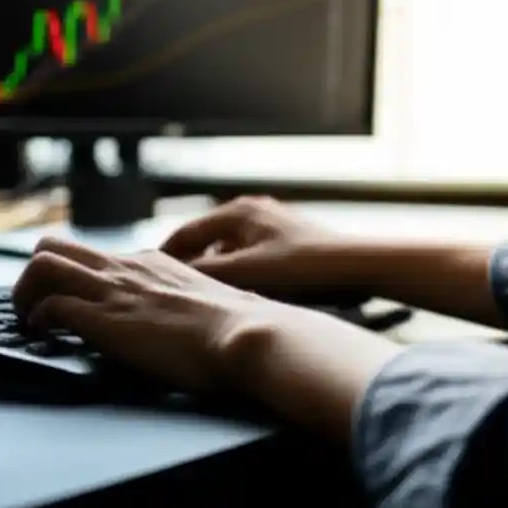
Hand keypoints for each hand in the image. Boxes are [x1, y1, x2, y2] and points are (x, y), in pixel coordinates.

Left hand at [12, 237, 402, 442]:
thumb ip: (197, 305)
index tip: (71, 296)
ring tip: (25, 316)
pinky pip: (50, 306)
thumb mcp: (213, 306)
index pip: (98, 256)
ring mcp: (114, 291)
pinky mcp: (105, 318)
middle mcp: (127, 269)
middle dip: (35, 272)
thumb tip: (208, 322)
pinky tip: (41, 335)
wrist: (251, 337)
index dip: (77, 277)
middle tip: (32, 302)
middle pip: (55, 245)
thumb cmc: (243, 331)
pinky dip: (36, 319)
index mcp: (153, 264)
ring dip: (24, 291)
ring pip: (42, 265)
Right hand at [160, 196, 358, 296]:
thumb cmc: (303, 268)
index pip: (185, 234)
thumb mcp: (246, 274)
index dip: (164, 259)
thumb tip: (167, 279)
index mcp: (237, 212)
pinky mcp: (291, 240)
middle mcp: (253, 211)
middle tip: (172, 291)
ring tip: (206, 297)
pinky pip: (251, 256)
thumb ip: (205, 276)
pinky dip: (240, 273)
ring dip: (216, 271)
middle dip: (189, 266)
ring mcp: (274, 224)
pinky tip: (244, 296)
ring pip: (230, 250)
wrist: (360, 267)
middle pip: (206, 240)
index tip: (147, 280)